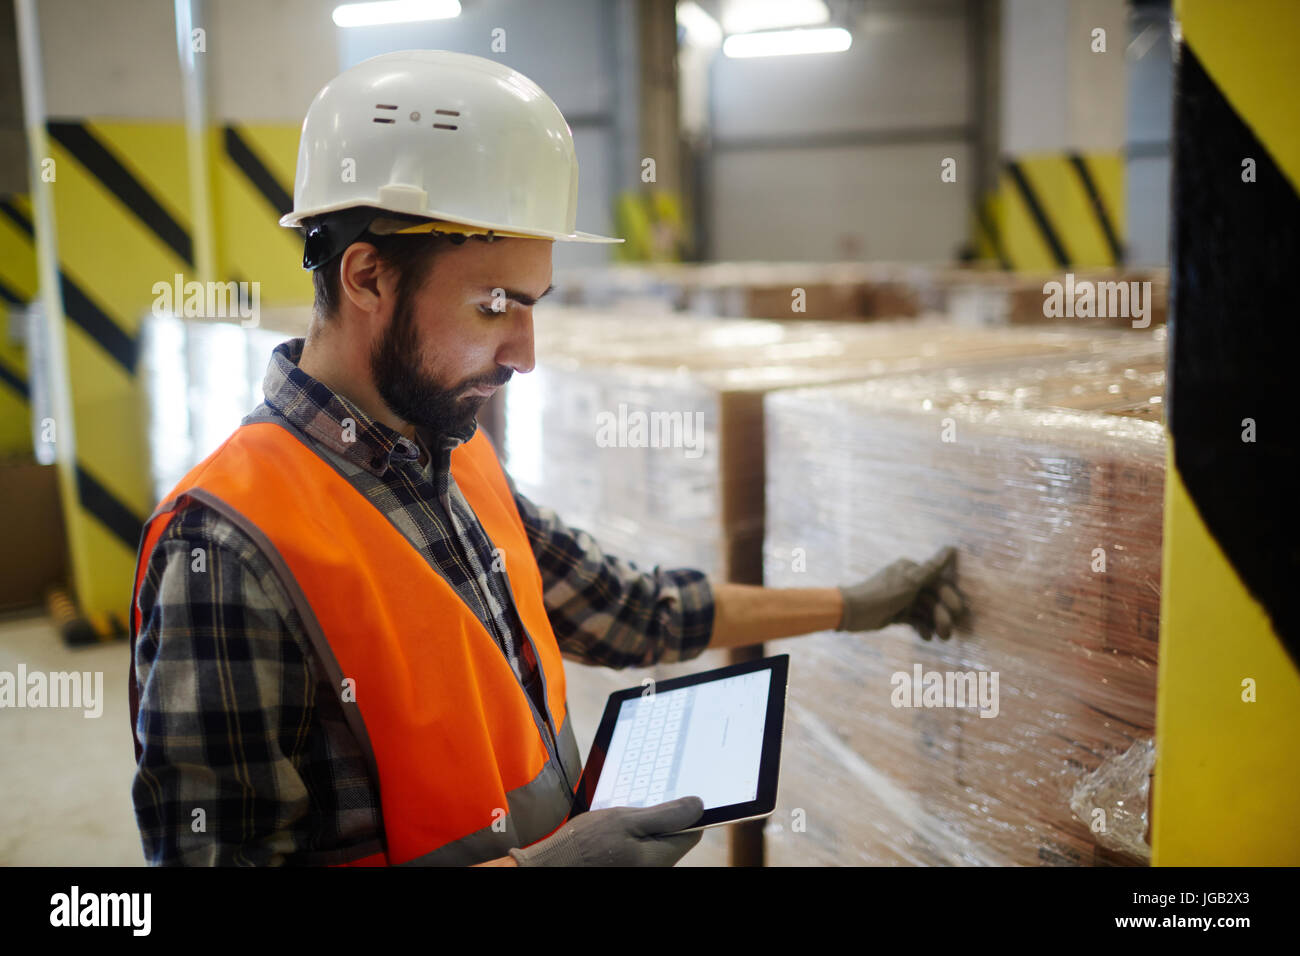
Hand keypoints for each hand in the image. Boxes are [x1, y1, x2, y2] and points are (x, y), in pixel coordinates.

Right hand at [508, 795, 704, 866]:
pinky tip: (618, 825)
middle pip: (674, 837)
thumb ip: (666, 815)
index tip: (676, 793)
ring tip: (627, 811)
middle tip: (646, 797)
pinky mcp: (628, 867)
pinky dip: (635, 833)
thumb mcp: (627, 820)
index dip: (687, 810)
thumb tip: (698, 805)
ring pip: (656, 840)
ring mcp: (641, 869)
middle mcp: (656, 867)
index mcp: (661, 857)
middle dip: (664, 816)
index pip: (692, 832)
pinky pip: (642, 847)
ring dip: (647, 823)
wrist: (555, 865)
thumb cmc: (587, 844)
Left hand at [838, 546, 965, 639]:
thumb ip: (932, 568)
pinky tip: (927, 637)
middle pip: (933, 599)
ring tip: (941, 637)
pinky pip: (916, 620)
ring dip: (935, 623)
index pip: (938, 583)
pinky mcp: (897, 614)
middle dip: (942, 614)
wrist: (854, 612)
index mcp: (912, 570)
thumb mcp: (910, 580)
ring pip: (926, 611)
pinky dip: (922, 628)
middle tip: (948, 631)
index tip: (958, 610)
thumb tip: (951, 548)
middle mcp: (909, 582)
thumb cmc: (884, 593)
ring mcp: (903, 599)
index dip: (950, 597)